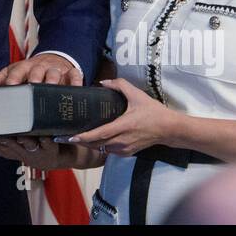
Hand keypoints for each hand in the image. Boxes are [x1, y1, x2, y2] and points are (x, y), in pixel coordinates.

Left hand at [0, 53, 81, 87]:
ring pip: (54, 73)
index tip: (9, 87)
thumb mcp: (14, 72)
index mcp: (24, 67)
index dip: (13, 79)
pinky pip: (75, 75)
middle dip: (34, 80)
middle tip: (31, 89)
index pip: (16, 72)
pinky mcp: (70, 73)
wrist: (52, 60)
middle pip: (36, 72)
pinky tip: (76, 88)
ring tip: (51, 89)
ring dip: (52, 80)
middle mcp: (40, 68)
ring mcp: (55, 70)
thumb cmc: (30, 71)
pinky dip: (76, 81)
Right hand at [0, 135, 82, 170]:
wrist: (65, 153)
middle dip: (2, 141)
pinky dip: (45, 141)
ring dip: (22, 141)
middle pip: (10, 147)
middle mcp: (22, 153)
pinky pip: (49, 145)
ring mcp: (37, 152)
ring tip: (18, 135)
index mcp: (13, 149)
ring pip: (28, 146)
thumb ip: (3, 128)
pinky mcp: (52, 150)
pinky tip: (43, 135)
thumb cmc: (37, 139)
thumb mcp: (18, 135)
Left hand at [56, 78, 179, 155]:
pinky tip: (94, 140)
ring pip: (101, 149)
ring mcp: (124, 149)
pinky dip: (100, 146)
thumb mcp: (137, 94)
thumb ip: (119, 85)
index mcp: (122, 127)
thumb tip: (103, 82)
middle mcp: (121, 141)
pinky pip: (109, 151)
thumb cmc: (152, 111)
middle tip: (66, 136)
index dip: (83, 137)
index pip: (98, 135)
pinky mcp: (127, 153)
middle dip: (81, 141)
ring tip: (77, 137)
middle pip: (96, 145)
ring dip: (90, 145)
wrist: (169, 129)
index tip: (71, 137)